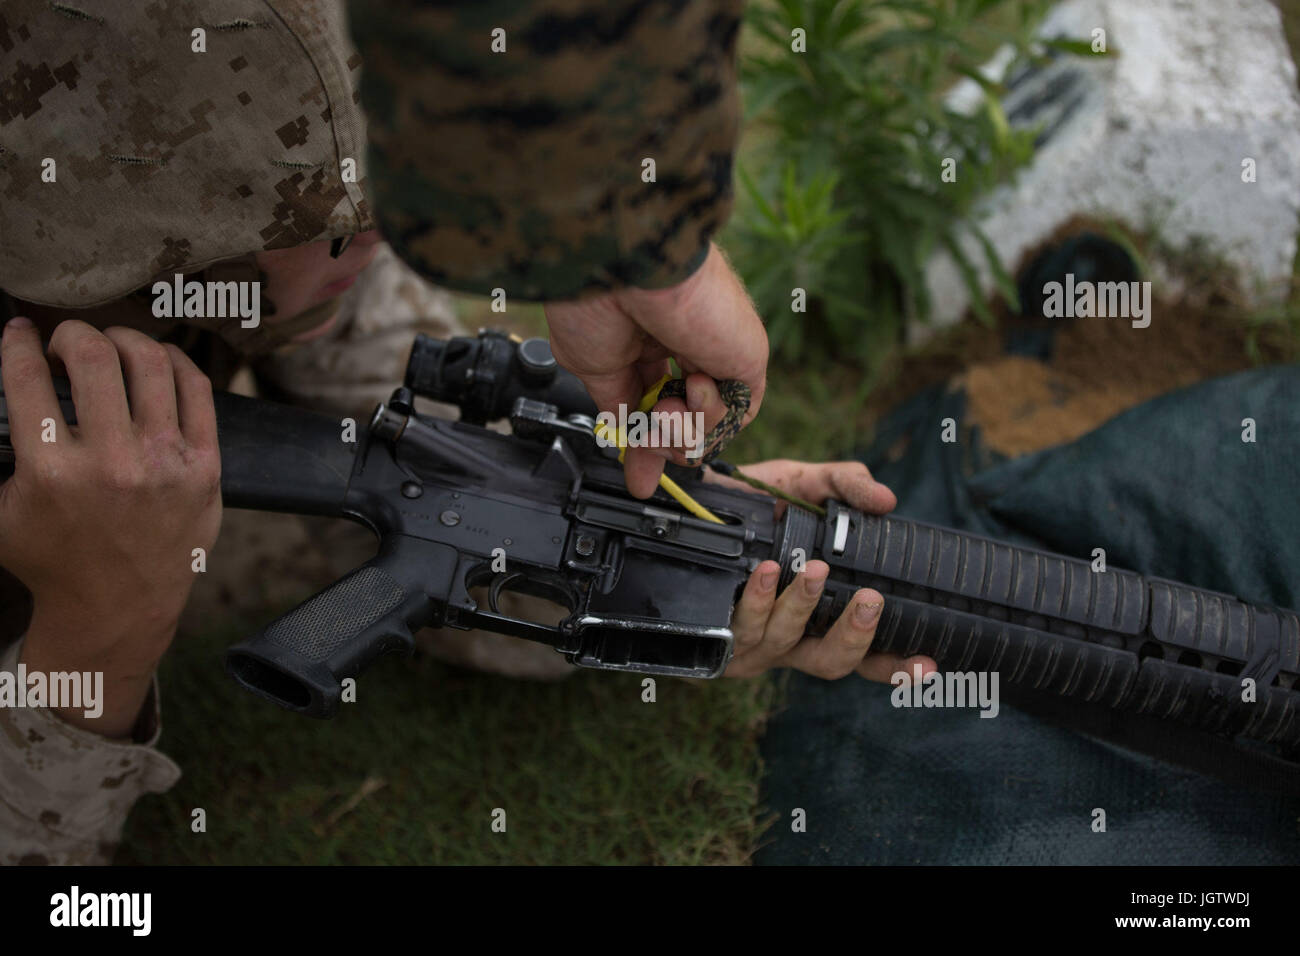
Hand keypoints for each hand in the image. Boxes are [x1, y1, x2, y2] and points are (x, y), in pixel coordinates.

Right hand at [0, 318, 221, 735]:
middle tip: (66, 340)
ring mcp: (165, 463)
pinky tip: (156, 361)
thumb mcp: (0, 512)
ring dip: (124, 339)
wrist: (118, 608)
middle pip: (94, 356)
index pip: (28, 377)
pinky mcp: (205, 468)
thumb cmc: (53, 559)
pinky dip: (174, 362)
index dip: (17, 342)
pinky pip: (197, 390)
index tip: (18, 332)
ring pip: (152, 362)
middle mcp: (112, 463)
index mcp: (51, 471)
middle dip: (73, 333)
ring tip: (111, 346)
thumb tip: (8, 389)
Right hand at [544, 242, 767, 497]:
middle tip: (647, 448)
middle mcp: (684, 344)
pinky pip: (739, 412)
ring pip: (712, 423)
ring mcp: (716, 351)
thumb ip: (617, 407)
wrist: (625, 267)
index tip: (638, 477)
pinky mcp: (747, 356)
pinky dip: (712, 417)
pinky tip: (693, 385)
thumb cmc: (597, 300)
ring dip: (684, 432)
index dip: (646, 444)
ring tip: (665, 407)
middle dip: (664, 447)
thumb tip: (627, 444)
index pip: (652, 404)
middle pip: (685, 421)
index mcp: (645, 339)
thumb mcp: (593, 366)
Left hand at [707, 459, 936, 681]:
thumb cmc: (757, 502)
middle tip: (870, 600)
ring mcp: (748, 640)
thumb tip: (886, 500)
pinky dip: (754, 599)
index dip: (897, 666)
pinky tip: (764, 573)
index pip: (866, 655)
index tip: (928, 663)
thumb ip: (846, 486)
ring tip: (813, 571)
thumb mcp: (806, 484)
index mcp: (821, 617)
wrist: (691, 496)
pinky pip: (736, 625)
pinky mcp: (711, 631)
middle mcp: (788, 638)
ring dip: (800, 606)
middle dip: (853, 635)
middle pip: (829, 662)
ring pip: (781, 640)